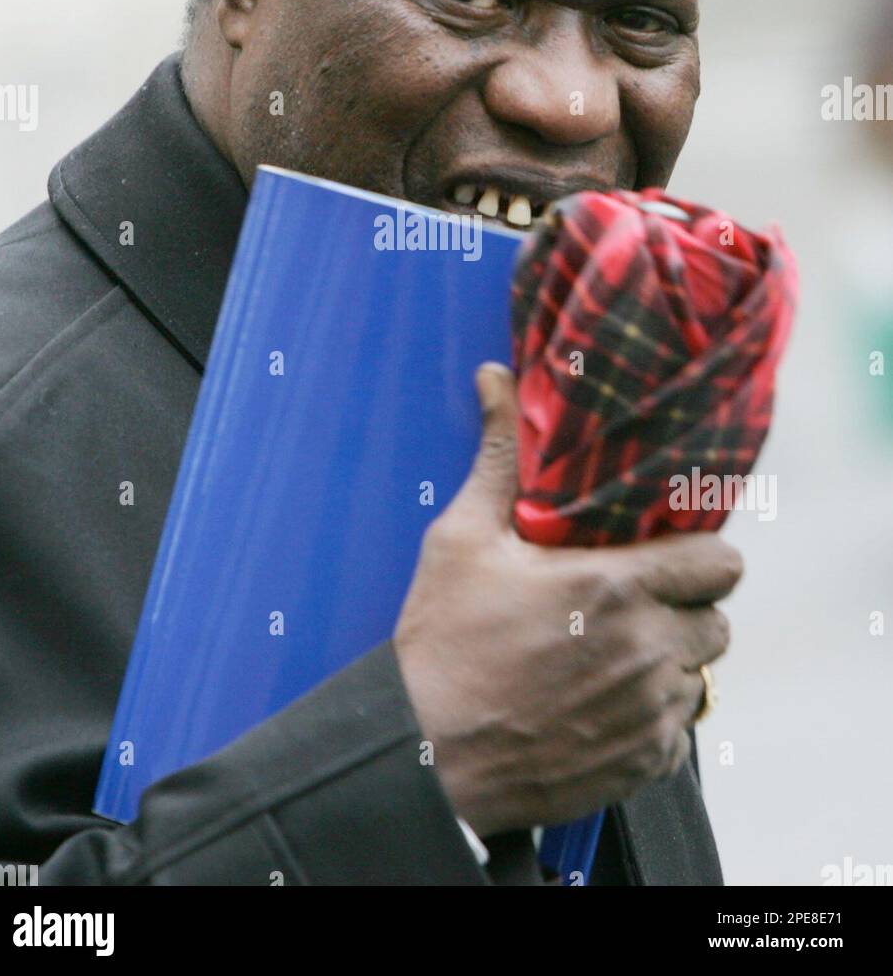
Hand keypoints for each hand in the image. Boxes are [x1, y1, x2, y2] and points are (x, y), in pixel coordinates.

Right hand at [393, 362, 742, 836]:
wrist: (422, 753)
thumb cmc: (442, 642)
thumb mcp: (463, 538)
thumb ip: (499, 457)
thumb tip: (496, 378)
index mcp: (619, 587)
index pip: (721, 565)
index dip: (700, 557)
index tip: (668, 556)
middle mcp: (648, 650)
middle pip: (717, 622)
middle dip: (683, 610)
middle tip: (632, 605)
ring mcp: (648, 713)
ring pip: (698, 677)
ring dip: (668, 663)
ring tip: (612, 654)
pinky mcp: (641, 764)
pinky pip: (677, 732)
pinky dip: (651, 717)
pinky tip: (601, 703)